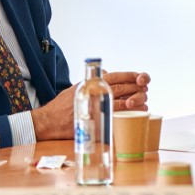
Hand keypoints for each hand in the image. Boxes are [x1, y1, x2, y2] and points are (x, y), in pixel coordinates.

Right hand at [30, 71, 150, 139]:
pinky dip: (129, 113)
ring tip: (145, 101)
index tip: (142, 77)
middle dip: (138, 87)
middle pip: (123, 88)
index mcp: (92, 83)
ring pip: (123, 101)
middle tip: (145, 89)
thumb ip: (93, 80)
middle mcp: (95, 92)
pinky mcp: (96, 119)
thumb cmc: (62, 105)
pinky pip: (117, 115)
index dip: (131, 75)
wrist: (49, 121)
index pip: (116, 75)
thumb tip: (106, 73)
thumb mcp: (77, 88)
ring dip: (137, 100)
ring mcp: (96, 106)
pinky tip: (137, 113)